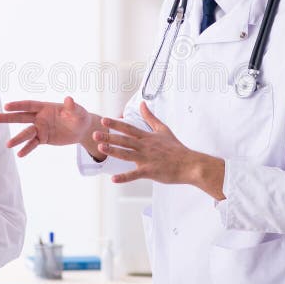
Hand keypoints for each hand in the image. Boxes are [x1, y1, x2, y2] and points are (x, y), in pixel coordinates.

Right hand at [0, 96, 97, 156]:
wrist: (81, 130)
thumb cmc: (79, 116)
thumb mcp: (78, 112)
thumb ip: (72, 107)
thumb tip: (69, 99)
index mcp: (45, 107)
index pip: (29, 105)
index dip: (18, 105)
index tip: (6, 106)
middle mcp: (40, 117)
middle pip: (21, 117)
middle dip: (8, 118)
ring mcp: (40, 128)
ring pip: (26, 133)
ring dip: (17, 138)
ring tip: (8, 144)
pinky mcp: (43, 139)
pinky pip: (33, 144)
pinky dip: (27, 149)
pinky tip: (20, 154)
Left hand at [94, 102, 226, 199]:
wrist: (189, 164)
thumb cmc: (176, 148)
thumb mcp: (163, 130)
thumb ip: (150, 117)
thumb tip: (142, 104)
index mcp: (147, 137)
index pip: (129, 128)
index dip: (116, 124)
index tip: (104, 120)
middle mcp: (145, 146)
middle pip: (124, 140)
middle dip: (109, 136)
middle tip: (95, 133)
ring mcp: (147, 159)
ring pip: (127, 154)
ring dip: (114, 151)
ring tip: (101, 147)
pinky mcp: (150, 171)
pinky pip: (135, 174)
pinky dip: (124, 177)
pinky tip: (114, 179)